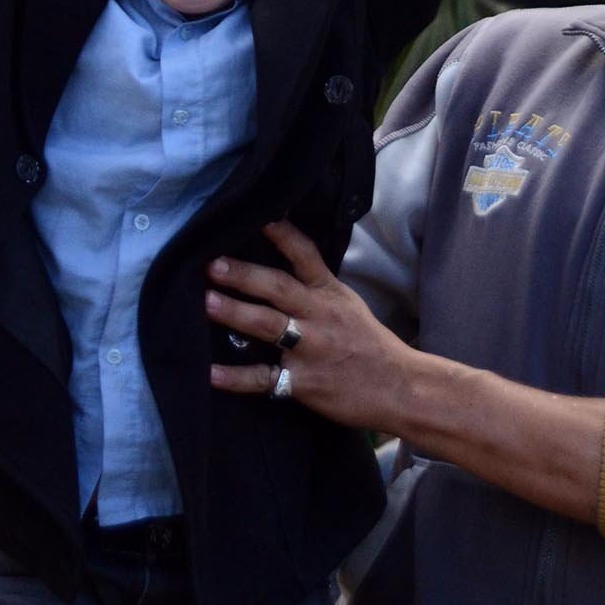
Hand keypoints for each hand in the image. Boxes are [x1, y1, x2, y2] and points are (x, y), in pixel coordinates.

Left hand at [207, 220, 412, 429]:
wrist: (398, 387)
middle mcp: (319, 316)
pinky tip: (211, 374)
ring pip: (268, 326)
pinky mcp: (303, 383)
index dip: (283, 236)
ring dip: (235, 313)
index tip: (259, 217)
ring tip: (206, 302)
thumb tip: (280, 263)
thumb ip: (316, 286)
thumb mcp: (348, 304)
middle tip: (212, 264)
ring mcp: (310, 350)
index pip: (306, 256)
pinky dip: (236, 378)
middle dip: (244, 275)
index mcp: (329, 294)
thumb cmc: (369, 344)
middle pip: (278, 288)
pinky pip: (264, 379)